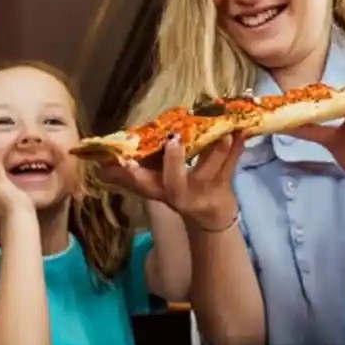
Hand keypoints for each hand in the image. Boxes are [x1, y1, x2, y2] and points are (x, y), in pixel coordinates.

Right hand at [99, 133, 244, 229]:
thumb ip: (128, 177)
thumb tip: (100, 168)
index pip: (141, 184)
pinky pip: (233, 163)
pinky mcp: (226, 183)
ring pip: (209, 169)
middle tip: (173, 140)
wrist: (210, 215)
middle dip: (173, 162)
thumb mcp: (152, 188)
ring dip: (216, 149)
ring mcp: (204, 189)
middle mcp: (180, 193)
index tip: (124, 161)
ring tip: (222, 129)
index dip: (130, 174)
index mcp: (160, 191)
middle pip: (174, 182)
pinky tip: (243, 129)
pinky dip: (239, 146)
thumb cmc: (177, 192)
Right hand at [289, 101, 344, 201]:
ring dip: (307, 109)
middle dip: (322, 97)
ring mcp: (341, 127)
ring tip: (289, 107)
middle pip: (338, 102)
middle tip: (304, 95)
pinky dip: (300, 129)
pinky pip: (315, 132)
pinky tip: (285, 127)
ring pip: (324, 114)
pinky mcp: (331, 140)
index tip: (339, 101)